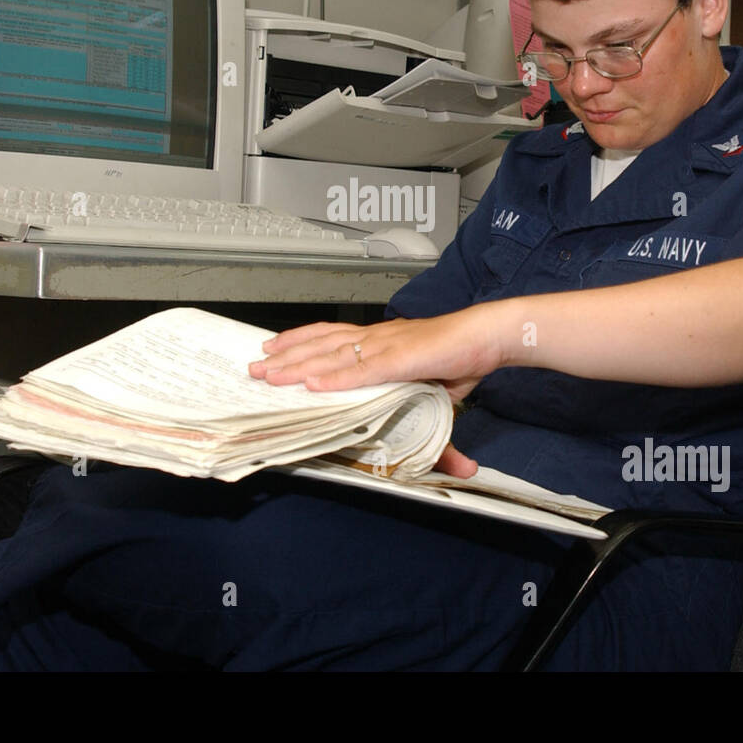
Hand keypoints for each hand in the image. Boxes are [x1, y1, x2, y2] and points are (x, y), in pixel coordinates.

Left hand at [248, 309, 502, 477]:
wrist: (488, 335)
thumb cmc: (463, 353)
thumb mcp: (429, 380)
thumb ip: (412, 394)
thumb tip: (401, 407)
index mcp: (383, 338)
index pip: (332, 335)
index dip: (300, 341)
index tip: (273, 347)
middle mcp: (378, 337)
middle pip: (322, 344)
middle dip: (286, 356)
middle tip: (255, 366)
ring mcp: (387, 346)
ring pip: (333, 356)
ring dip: (299, 367)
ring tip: (270, 375)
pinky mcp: (401, 361)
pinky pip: (362, 371)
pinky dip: (335, 379)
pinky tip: (313, 384)